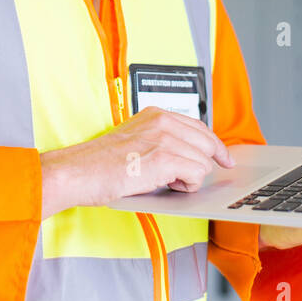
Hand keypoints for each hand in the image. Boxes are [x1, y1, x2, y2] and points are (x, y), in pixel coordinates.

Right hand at [40, 109, 233, 218]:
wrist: (77, 172)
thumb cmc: (98, 163)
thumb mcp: (134, 140)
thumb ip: (161, 140)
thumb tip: (189, 155)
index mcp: (156, 114)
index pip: (199, 127)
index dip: (215, 145)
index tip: (224, 158)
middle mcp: (163, 121)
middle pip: (207, 143)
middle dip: (203, 164)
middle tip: (185, 180)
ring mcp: (165, 138)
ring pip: (204, 161)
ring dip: (189, 178)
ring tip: (164, 181)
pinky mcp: (165, 158)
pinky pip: (197, 175)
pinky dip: (186, 186)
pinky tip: (165, 185)